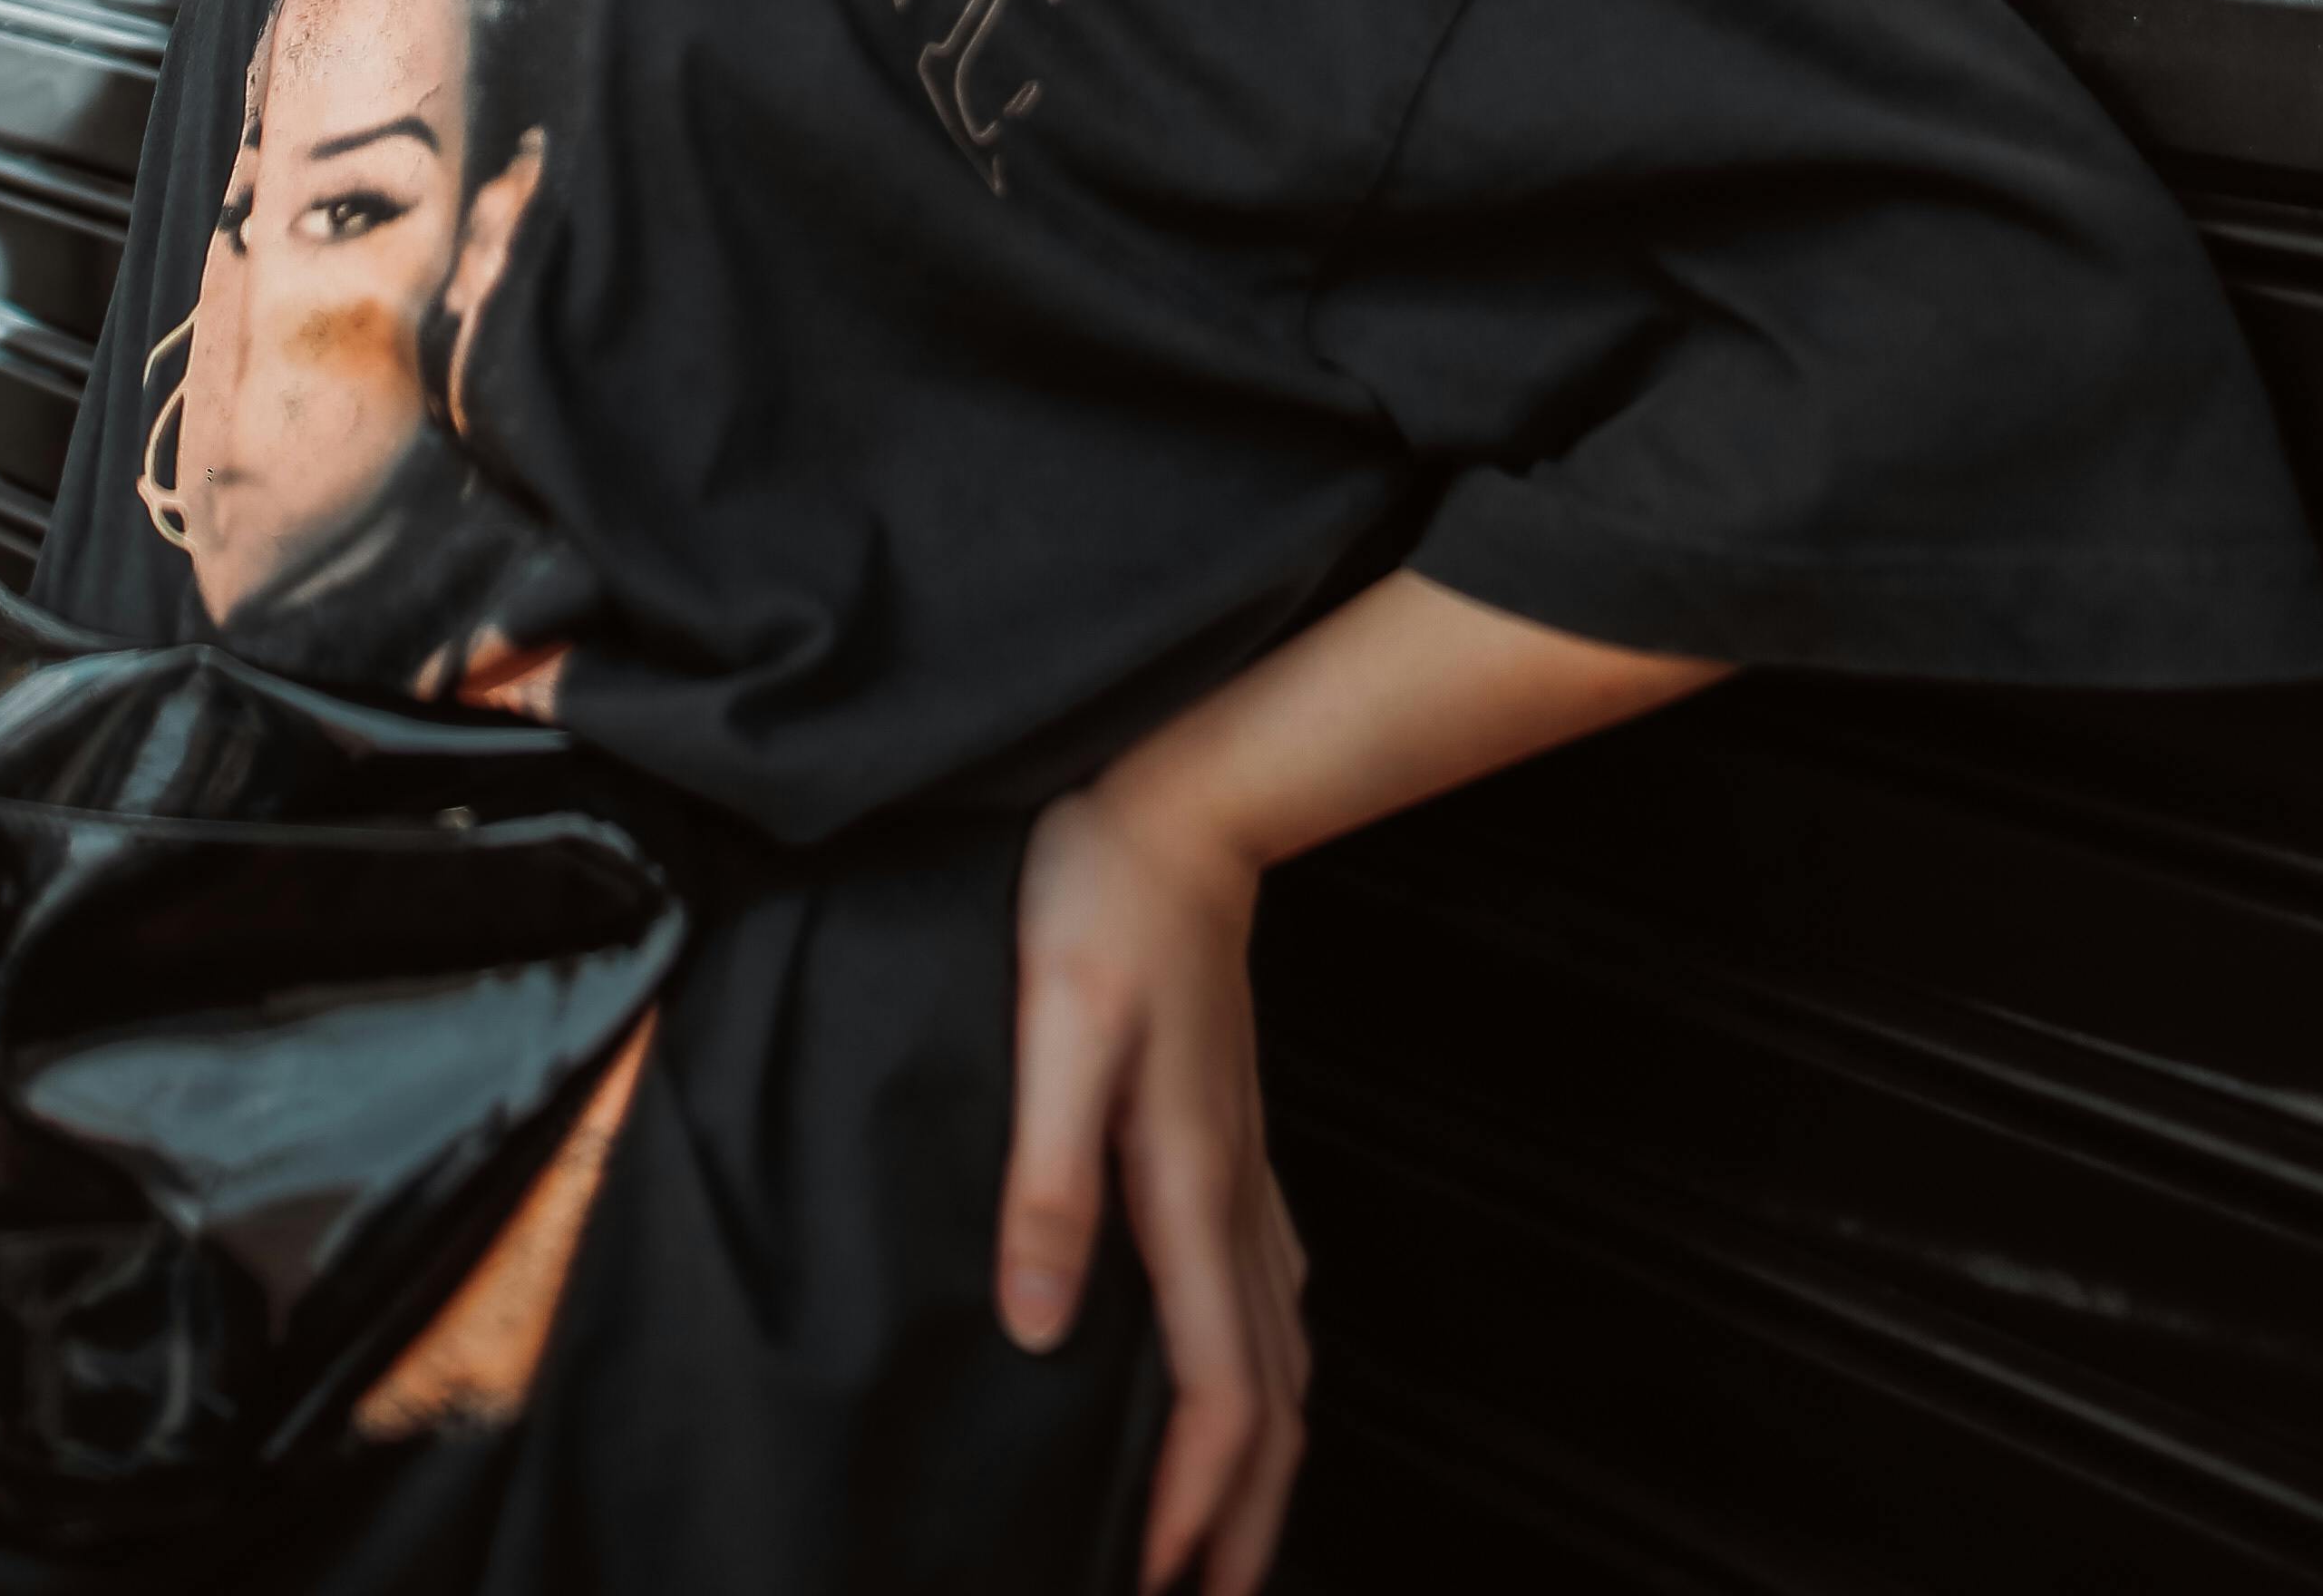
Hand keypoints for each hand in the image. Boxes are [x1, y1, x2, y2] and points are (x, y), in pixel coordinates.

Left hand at [997, 774, 1309, 1595]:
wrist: (1180, 803)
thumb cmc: (1101, 902)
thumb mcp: (1052, 1031)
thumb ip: (1047, 1181)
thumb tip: (1042, 1327)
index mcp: (1186, 1182)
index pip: (1218, 1387)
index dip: (1197, 1500)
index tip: (1164, 1581)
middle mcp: (1231, 1192)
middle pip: (1270, 1398)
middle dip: (1248, 1516)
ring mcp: (1244, 1165)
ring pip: (1280, 1351)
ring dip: (1260, 1456)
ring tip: (1223, 1532)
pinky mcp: (1232, 1136)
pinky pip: (1267, 1290)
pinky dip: (1262, 1370)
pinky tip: (1238, 1379)